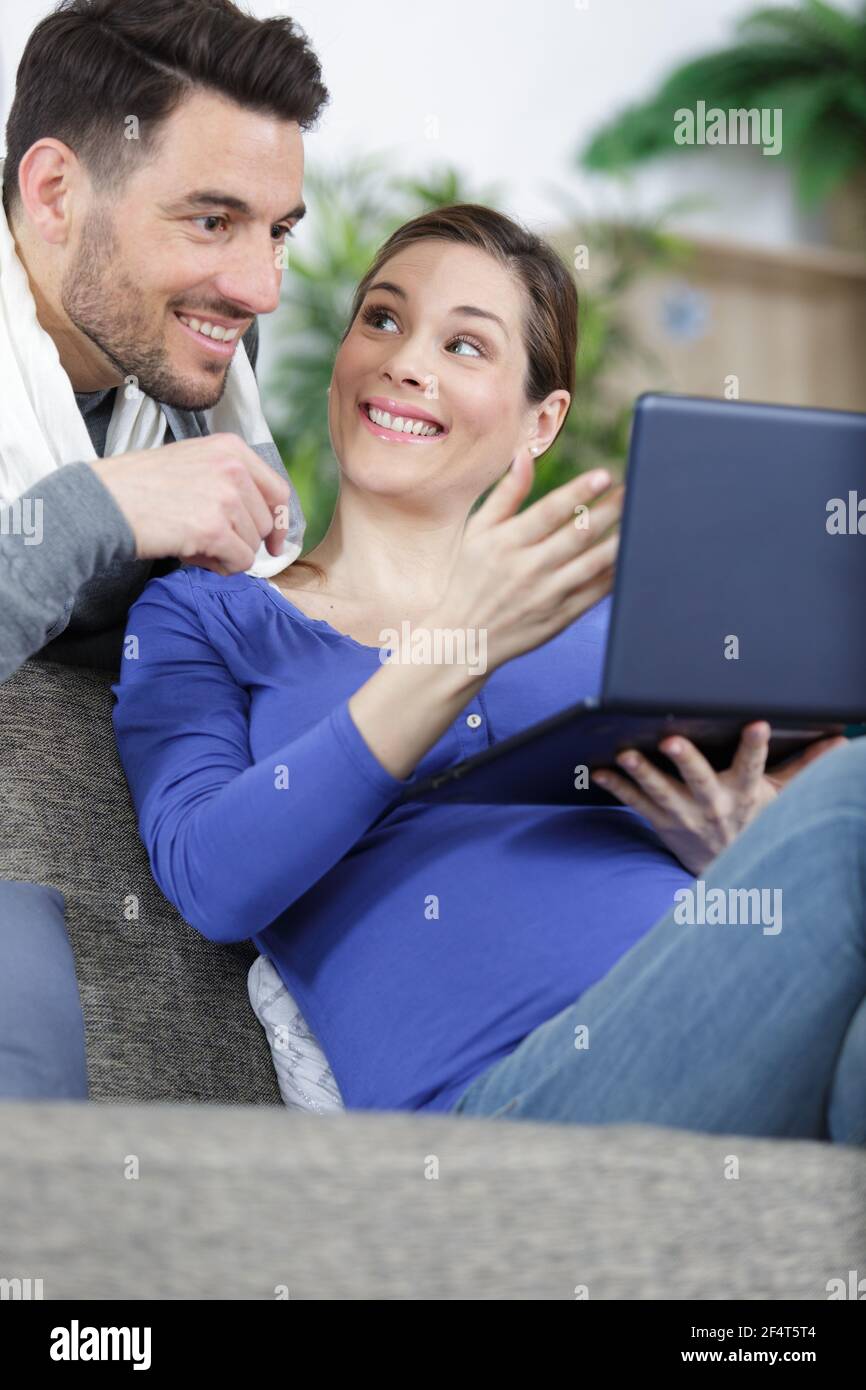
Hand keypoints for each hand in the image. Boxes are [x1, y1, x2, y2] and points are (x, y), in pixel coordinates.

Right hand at [89, 433, 291, 573]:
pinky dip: (221, 567)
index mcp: (231, 448)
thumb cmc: (141, 487)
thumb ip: (229, 480)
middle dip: (243, 540)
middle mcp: (233, 468)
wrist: (105, 502)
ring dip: (227, 553)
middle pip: (266, 523)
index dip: (279, 521)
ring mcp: (225, 497)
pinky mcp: (214, 528)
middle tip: (208, 540)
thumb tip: (264, 519)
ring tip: (193, 543)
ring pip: (252, 545)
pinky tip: (194, 555)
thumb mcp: (192, 462)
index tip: (273, 541)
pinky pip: (240, 562)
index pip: (277, 490)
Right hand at [425, 447, 622, 675]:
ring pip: (594, 564)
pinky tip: (630, 555)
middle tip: (633, 492)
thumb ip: (506, 494)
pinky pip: (596, 592)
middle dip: (610, 510)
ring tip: (641, 520)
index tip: (604, 476)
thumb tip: (524, 455)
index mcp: (506, 543)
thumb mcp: (477, 532)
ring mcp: (547, 595)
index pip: (549, 511)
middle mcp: (528, 568)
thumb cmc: (470, 576)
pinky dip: (616, 573)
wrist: (464, 638)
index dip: (579, 492)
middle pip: (578, 534)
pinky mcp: (561, 617)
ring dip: (620, 541)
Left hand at [591, 721, 847, 874]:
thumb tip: (841, 739)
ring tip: (624, 753)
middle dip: (685, 760)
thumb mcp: (781, 795)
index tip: (758, 723)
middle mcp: (713, 805)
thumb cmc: (754, 820)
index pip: (753, 765)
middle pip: (699, 780)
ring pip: (660, 792)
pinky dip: (617, 787)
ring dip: (641, 772)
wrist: (729, 869)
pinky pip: (635, 804)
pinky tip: (599, 770)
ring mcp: (683, 815)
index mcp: (744, 792)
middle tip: (672, 739)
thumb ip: (804, 765)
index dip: (755, 746)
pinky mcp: (660, 822)